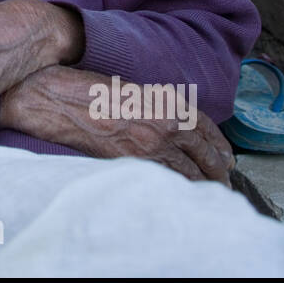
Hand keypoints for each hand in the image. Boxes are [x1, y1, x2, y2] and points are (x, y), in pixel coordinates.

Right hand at [1, 65, 234, 183]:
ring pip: (188, 172)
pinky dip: (176, 187)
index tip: (226, 156)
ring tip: (210, 191)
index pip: (206, 128)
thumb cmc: (89, 90)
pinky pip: (163, 180)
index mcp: (166, 102)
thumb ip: (158, 108)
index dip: (219, 145)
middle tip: (225, 179)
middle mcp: (164, 124)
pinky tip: (180, 192)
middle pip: (204, 154)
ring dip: (203, 183)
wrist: (56, 98)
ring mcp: (147, 146)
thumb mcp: (133, 91)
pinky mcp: (129, 163)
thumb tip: (176, 127)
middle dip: (218, 169)